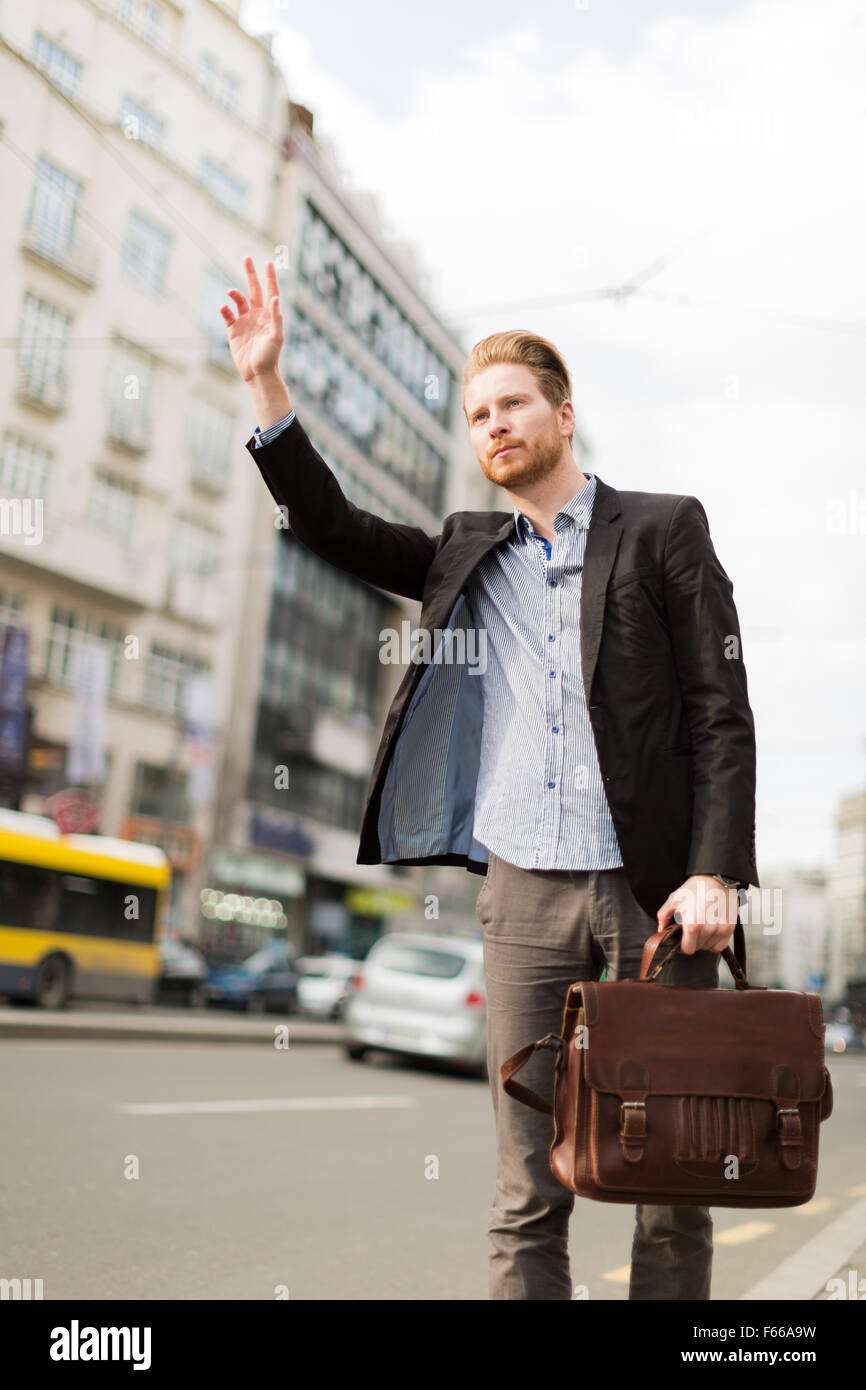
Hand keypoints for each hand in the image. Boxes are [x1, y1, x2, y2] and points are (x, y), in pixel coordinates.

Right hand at [220, 257, 282, 381]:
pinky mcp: (233, 330)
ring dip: (235, 294)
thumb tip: (275, 297)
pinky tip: (223, 308)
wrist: (257, 373)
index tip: (268, 262)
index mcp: (269, 315)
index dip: (269, 277)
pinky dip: (225, 309)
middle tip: (246, 258)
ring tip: (231, 293)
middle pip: (253, 290)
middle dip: (250, 274)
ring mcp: (245, 322)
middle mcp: (257, 315)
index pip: (270, 291)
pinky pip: (228, 315)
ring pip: (239, 301)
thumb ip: (276, 317)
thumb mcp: (276, 336)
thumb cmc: (270, 356)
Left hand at [655, 875, 738, 953]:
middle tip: (692, 928)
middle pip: (698, 948)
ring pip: (709, 947)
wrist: (716, 878)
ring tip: (702, 926)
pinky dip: (715, 941)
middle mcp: (709, 929)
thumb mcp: (674, 899)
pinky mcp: (730, 928)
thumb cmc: (696, 888)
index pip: (687, 949)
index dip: (682, 946)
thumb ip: (664, 917)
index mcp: (693, 924)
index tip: (682, 940)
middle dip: (693, 941)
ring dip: (704, 941)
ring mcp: (721, 929)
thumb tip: (661, 932)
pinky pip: (721, 945)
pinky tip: (711, 930)